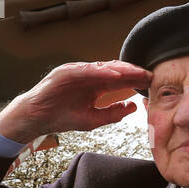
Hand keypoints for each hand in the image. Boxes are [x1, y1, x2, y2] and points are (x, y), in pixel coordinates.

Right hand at [0, 60, 150, 142]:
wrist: (37, 119)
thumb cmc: (61, 118)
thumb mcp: (92, 120)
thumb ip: (112, 113)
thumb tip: (132, 107)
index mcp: (94, 87)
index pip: (118, 81)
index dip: (134, 80)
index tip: (151, 82)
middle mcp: (87, 77)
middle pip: (114, 71)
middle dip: (132, 72)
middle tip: (149, 74)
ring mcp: (77, 72)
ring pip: (102, 68)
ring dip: (120, 69)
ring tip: (136, 72)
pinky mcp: (66, 72)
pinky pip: (86, 70)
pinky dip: (101, 71)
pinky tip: (115, 75)